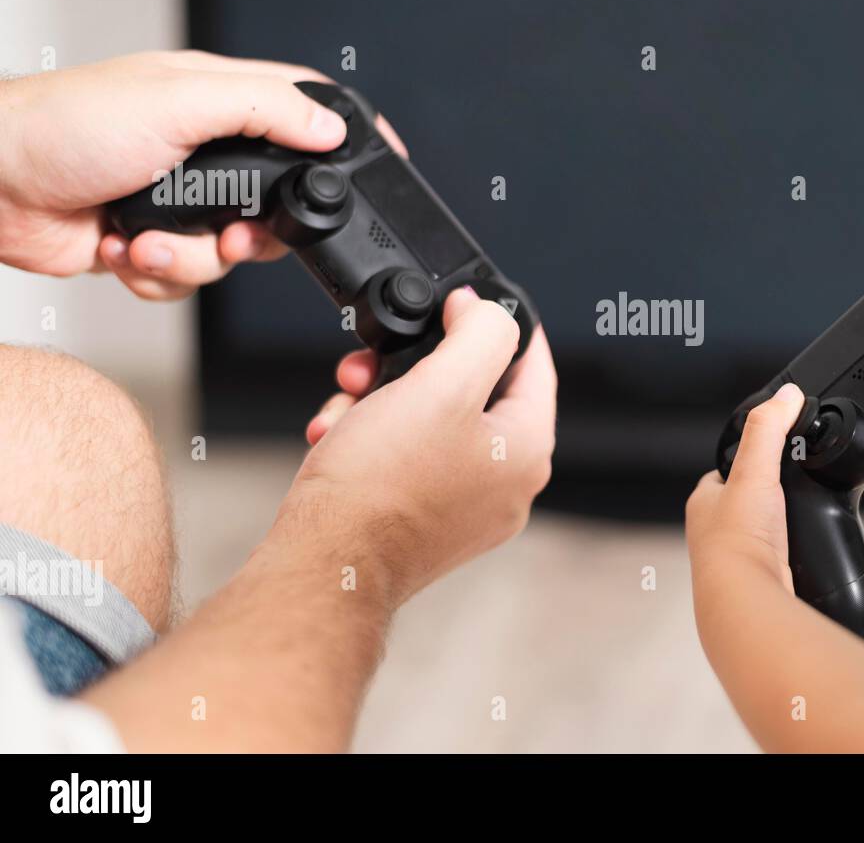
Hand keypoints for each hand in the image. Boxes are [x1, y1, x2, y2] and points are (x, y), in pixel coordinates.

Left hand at [0, 50, 406, 298]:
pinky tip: (123, 250)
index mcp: (218, 101)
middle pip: (279, 202)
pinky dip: (158, 275)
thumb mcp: (179, 101)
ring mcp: (179, 201)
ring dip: (192, 258)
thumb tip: (330, 130)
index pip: (307, 109)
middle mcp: (204, 151)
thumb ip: (264, 110)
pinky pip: (188, 279)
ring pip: (234, 253)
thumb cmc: (66, 125)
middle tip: (233, 233)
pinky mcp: (153, 244)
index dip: (350, 134)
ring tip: (149, 241)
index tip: (388, 161)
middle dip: (258, 233)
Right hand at [284, 287, 555, 603]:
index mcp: (526, 453)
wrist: (326, 564)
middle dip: (419, 365)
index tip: (476, 301)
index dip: (507, 324)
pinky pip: (407, 457)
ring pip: (432, 422)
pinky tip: (339, 434)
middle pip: (474, 393)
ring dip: (385, 398)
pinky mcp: (424, 522)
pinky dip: (372, 437)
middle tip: (385, 355)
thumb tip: (483, 311)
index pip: (536, 368)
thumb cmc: (380, 488)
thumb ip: (478, 334)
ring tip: (351, 400)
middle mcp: (505, 485)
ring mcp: (465, 508)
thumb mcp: (440, 386)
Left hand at [685, 383, 804, 590]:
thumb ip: (769, 428)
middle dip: (765, 500)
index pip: (724, 471)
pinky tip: (801, 556)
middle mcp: (713, 533)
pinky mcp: (755, 583)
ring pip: (757, 535)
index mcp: (704, 502)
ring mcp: (733, 561)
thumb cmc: (737, 542)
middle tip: (792, 493)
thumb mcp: (755, 470)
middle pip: (743, 504)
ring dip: (777, 531)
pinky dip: (788, 557)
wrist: (746, 602)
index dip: (747, 460)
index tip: (770, 455)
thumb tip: (787, 394)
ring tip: (799, 523)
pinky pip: (774, 561)